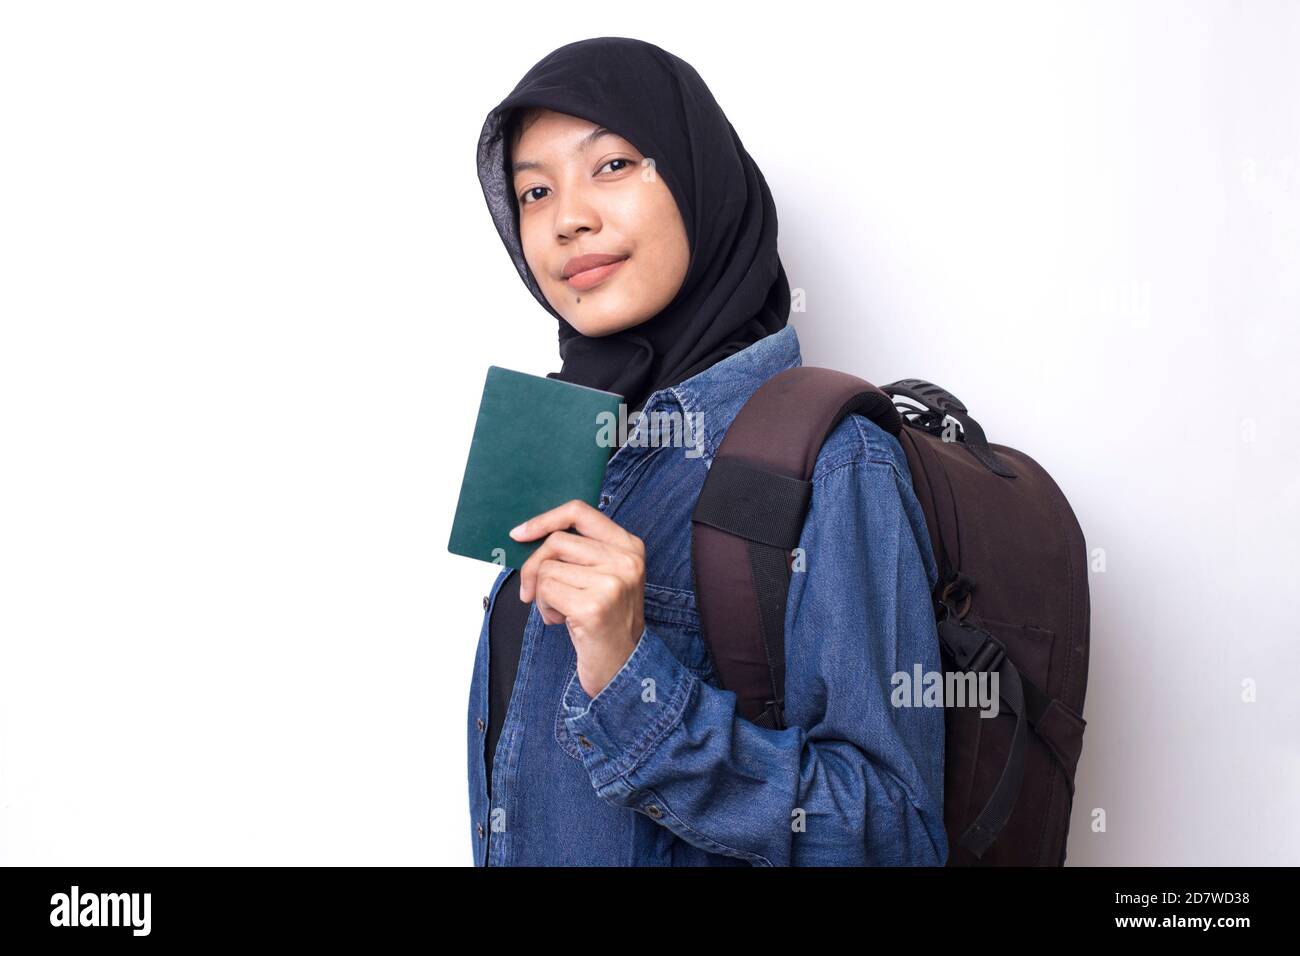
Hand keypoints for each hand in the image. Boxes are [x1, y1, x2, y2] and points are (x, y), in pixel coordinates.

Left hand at [510, 499, 644, 698]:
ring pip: (547, 568)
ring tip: (559, 611)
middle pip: (557, 541)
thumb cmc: (605, 621)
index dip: (545, 519)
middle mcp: (625, 560)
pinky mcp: (594, 606)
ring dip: (541, 594)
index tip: (520, 534)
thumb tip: (529, 536)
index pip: (579, 512)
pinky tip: (561, 621)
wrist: (621, 666)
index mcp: (629, 546)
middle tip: (532, 591)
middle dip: (534, 567)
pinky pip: (545, 591)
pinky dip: (544, 608)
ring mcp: (612, 582)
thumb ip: (579, 552)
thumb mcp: (603, 576)